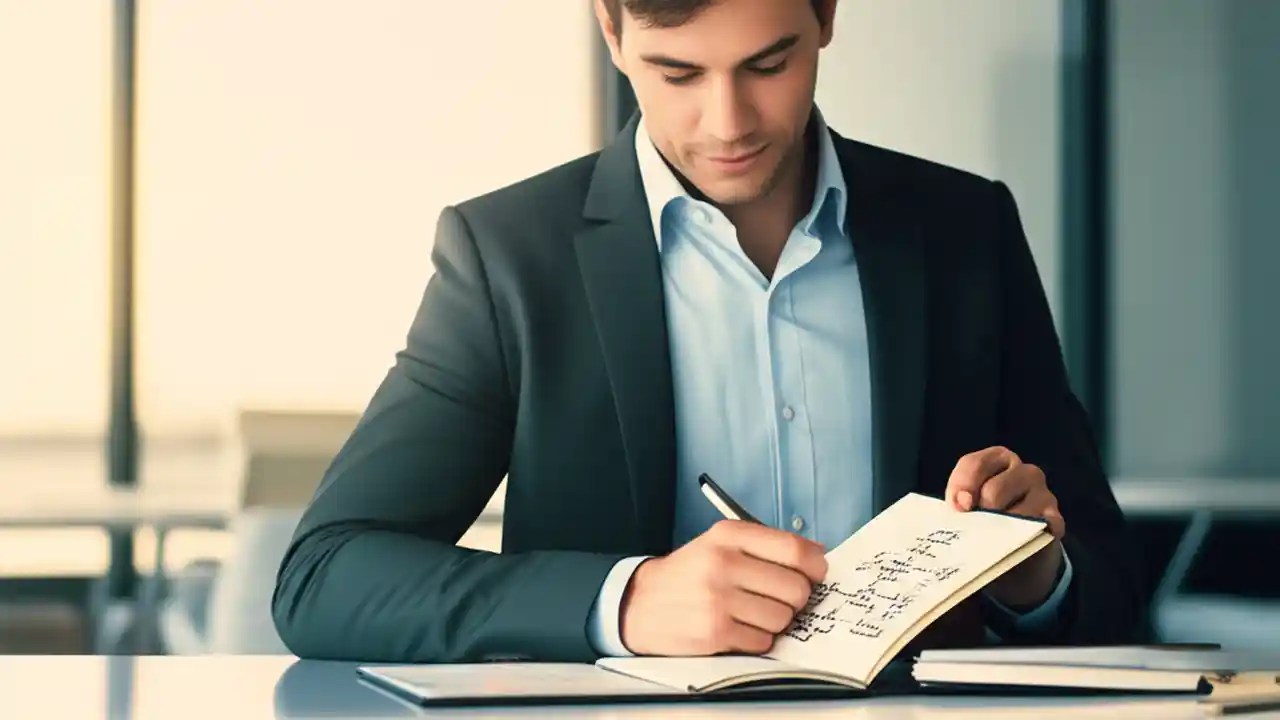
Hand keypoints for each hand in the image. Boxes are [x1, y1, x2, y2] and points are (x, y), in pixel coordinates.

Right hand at [618, 520, 827, 655]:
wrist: (640, 603)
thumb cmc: (689, 574)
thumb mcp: (719, 544)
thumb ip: (766, 546)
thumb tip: (819, 557)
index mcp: (728, 535)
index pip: (794, 549)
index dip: (816, 566)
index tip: (816, 574)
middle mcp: (722, 563)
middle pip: (795, 588)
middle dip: (795, 598)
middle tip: (778, 598)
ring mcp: (718, 599)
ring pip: (782, 617)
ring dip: (775, 621)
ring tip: (751, 614)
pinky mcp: (714, 632)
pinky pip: (763, 641)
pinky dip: (757, 639)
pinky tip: (738, 628)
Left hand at [945, 446, 1065, 609]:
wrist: (1018, 548)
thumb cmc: (987, 516)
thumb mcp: (967, 501)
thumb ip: (960, 496)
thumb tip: (962, 504)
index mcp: (999, 459)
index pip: (974, 464)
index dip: (962, 486)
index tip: (959, 508)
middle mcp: (1025, 472)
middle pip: (994, 490)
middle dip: (980, 514)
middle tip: (976, 528)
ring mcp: (1044, 495)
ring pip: (1016, 513)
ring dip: (999, 531)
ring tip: (992, 540)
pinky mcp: (1056, 520)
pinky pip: (1035, 530)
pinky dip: (1019, 541)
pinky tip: (1012, 546)